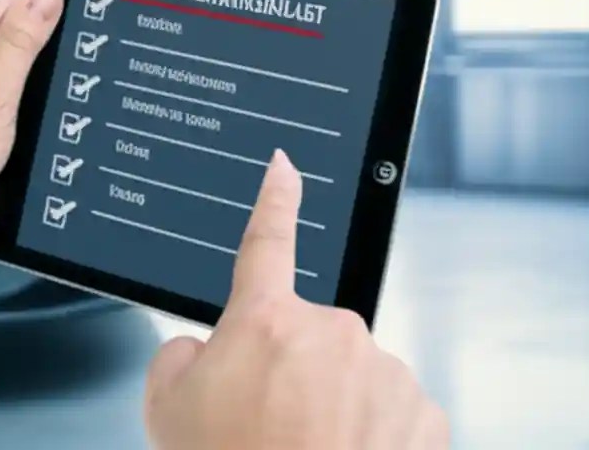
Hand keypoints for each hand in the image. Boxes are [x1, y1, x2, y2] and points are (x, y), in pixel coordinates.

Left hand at [0, 0, 63, 226]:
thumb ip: (22, 42)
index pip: (21, 6)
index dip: (48, 32)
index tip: (58, 68)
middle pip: (10, 30)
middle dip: (34, 61)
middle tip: (37, 101)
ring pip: (0, 58)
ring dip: (17, 83)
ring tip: (20, 115)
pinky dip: (0, 98)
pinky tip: (2, 123)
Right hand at [144, 150, 448, 449]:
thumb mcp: (165, 412)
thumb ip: (179, 358)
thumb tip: (201, 352)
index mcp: (265, 322)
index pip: (267, 240)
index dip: (275, 198)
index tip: (286, 166)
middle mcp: (331, 334)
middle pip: (306, 335)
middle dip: (290, 368)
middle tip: (267, 422)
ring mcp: (383, 373)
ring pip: (351, 376)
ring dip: (332, 406)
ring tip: (304, 449)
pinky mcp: (422, 413)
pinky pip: (390, 411)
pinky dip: (371, 435)